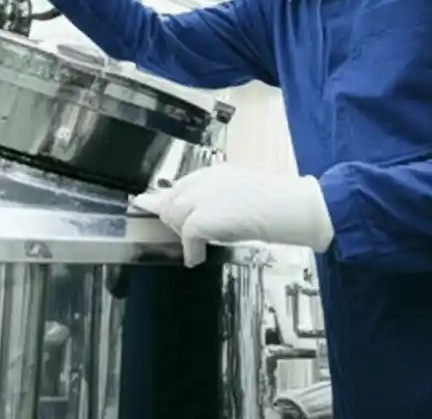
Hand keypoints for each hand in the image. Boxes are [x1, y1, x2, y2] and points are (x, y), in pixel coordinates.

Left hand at [130, 163, 334, 267]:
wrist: (284, 206)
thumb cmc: (275, 203)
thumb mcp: (241, 194)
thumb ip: (219, 199)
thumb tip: (200, 220)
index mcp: (215, 173)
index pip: (180, 185)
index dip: (165, 199)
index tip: (147, 203)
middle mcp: (203, 181)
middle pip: (171, 201)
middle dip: (173, 219)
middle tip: (188, 238)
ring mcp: (199, 199)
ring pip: (173, 217)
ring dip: (182, 234)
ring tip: (197, 246)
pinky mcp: (198, 219)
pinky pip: (185, 237)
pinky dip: (191, 251)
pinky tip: (198, 258)